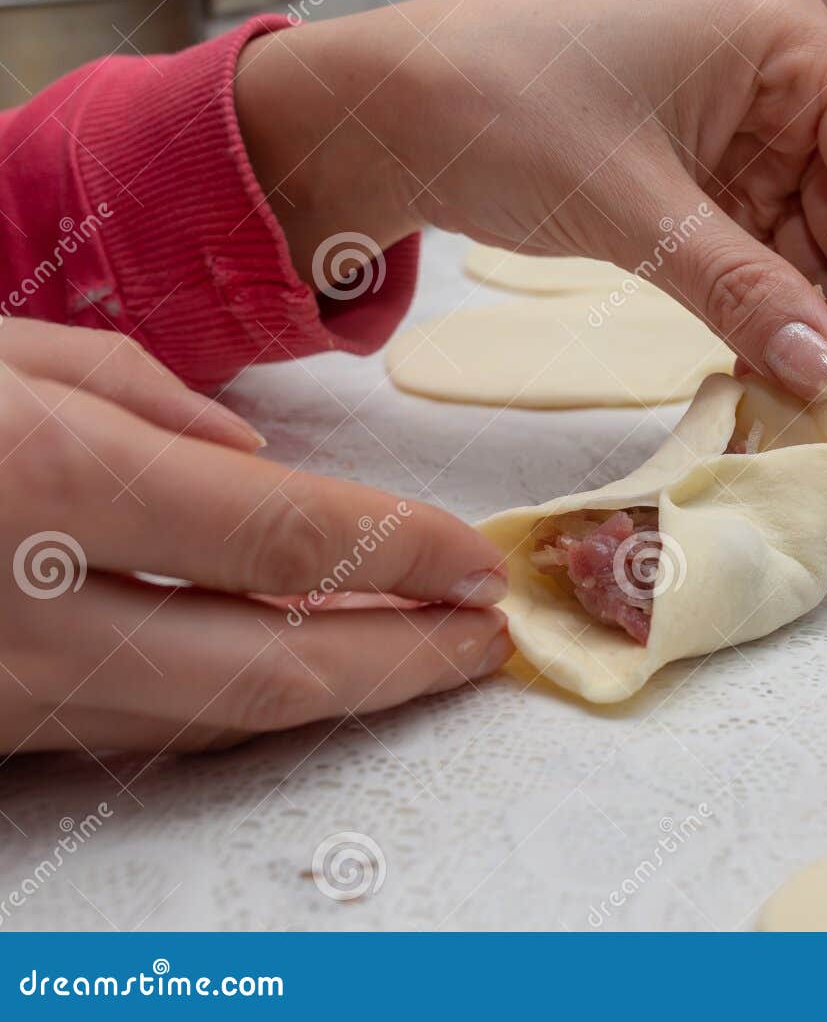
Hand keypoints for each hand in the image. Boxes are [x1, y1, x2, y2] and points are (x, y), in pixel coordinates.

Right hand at [0, 320, 511, 753]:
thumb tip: (245, 453)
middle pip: (270, 667)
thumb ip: (123, 388)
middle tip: (486, 637)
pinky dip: (230, 698)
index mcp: (49, 481)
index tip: (479, 562)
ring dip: (328, 689)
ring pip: (206, 720)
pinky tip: (292, 663)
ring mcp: (0, 698)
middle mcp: (30, 620)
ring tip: (413, 650)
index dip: (404, 554)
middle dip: (404, 660)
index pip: (284, 536)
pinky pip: (130, 730)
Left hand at [236, 0, 826, 398]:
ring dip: (811, 323)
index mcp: (788, 45)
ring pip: (821, 247)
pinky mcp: (711, 184)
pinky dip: (767, 314)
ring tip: (791, 400)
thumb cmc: (502, 108)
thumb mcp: (633, 206)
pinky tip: (760, 370)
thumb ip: (740, 287)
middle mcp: (786, 85)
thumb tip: (825, 371)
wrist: (393, 112)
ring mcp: (750, 136)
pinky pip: (767, 259)